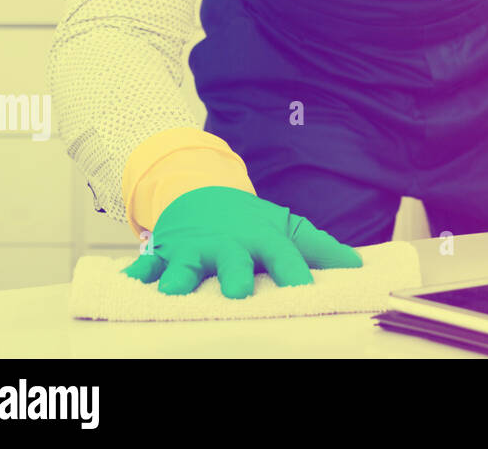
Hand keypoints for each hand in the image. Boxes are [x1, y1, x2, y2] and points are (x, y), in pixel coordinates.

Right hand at [122, 186, 361, 298]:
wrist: (205, 195)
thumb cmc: (251, 223)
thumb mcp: (287, 228)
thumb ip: (319, 248)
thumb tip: (357, 266)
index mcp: (261, 239)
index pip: (282, 255)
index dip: (295, 272)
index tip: (306, 289)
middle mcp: (228, 244)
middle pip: (233, 259)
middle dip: (234, 274)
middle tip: (238, 291)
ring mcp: (194, 248)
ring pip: (186, 263)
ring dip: (179, 275)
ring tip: (173, 290)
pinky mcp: (166, 252)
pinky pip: (148, 262)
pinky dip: (138, 271)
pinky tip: (130, 281)